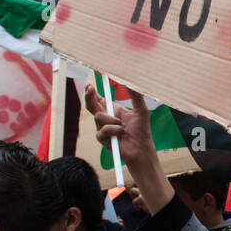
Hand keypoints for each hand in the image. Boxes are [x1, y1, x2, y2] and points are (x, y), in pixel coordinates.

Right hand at [83, 84, 172, 213]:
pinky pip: (102, 130)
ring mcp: (102, 128)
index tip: (90, 85)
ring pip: (98, 117)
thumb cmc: (141, 130)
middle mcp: (106, 118)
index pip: (99, 99)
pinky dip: (113, 130)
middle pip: (91, 105)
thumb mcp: (141, 110)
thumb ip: (135, 96)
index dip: (92, 92)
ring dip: (112, 120)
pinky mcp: (102, 138)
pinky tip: (121, 133)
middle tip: (89, 88)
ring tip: (123, 126)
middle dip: (89, 96)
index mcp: (114, 110)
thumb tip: (129, 82)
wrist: (141, 149)